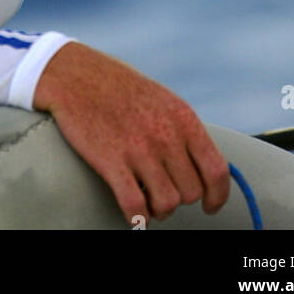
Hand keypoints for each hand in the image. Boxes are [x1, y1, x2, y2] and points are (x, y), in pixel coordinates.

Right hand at [33, 42, 229, 225]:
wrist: (76, 74)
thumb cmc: (119, 88)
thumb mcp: (162, 99)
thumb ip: (183, 130)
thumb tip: (202, 164)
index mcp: (182, 117)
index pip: (216, 170)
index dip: (217, 196)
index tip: (210, 206)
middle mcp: (165, 134)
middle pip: (191, 192)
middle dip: (179, 198)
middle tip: (163, 192)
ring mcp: (138, 148)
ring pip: (167, 204)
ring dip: (159, 210)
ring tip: (148, 202)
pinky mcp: (110, 161)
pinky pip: (135, 206)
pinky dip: (138, 219)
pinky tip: (134, 215)